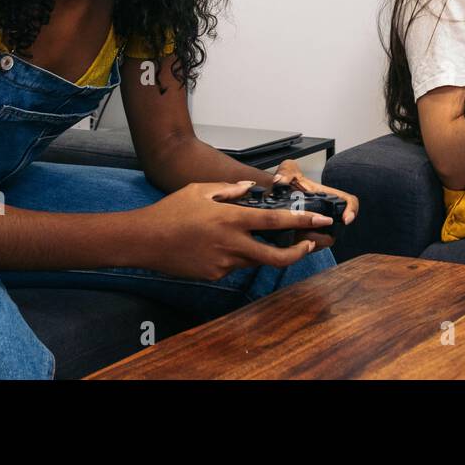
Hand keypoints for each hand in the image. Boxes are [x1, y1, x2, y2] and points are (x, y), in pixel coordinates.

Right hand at [130, 180, 336, 280]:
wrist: (144, 241)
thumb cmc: (171, 211)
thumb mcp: (200, 190)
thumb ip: (230, 190)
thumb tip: (250, 189)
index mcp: (231, 219)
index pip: (275, 222)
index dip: (301, 222)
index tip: (320, 221)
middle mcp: (231, 244)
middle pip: (275, 257)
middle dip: (298, 252)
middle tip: (309, 244)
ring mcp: (223, 263)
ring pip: (254, 260)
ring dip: (261, 250)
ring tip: (254, 236)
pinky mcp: (214, 275)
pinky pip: (234, 265)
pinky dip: (236, 254)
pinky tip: (218, 244)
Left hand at [272, 159, 358, 250]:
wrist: (279, 192)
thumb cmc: (288, 182)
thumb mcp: (287, 171)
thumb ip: (285, 172)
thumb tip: (280, 181)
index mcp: (327, 195)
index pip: (349, 201)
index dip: (352, 210)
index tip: (346, 219)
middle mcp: (327, 212)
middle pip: (337, 228)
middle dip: (324, 233)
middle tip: (307, 233)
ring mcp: (320, 226)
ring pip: (325, 240)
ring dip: (313, 241)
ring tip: (297, 237)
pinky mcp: (310, 236)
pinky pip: (314, 246)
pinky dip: (305, 246)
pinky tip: (293, 242)